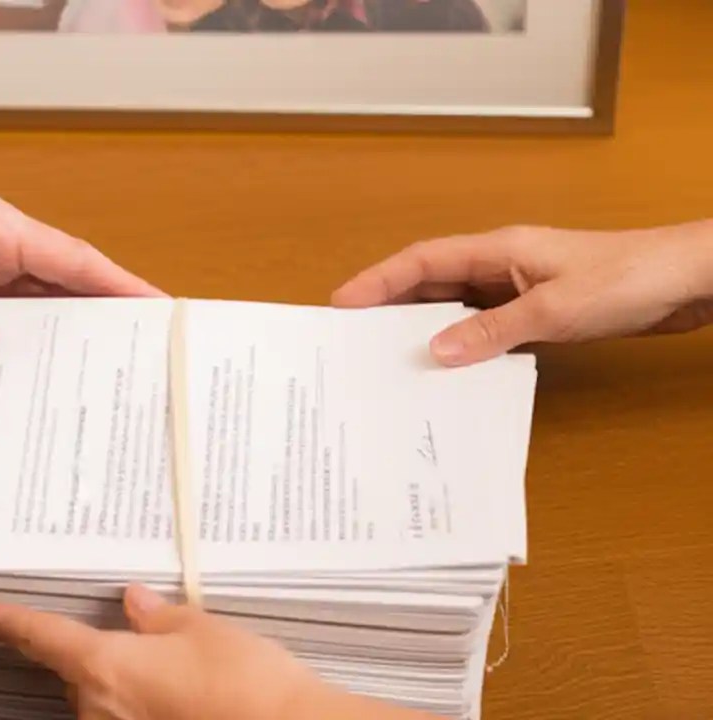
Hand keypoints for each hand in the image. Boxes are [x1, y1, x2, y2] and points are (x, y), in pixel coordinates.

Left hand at [0, 178, 163, 366]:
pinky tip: (29, 379)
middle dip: (101, 318)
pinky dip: (18, 348)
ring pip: (34, 309)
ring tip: (96, 379)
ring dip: (60, 338)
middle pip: (63, 286)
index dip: (117, 285)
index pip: (71, 260)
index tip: (158, 308)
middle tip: (140, 356)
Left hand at [0, 584, 351, 719]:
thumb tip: (135, 605)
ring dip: (133, 690)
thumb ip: (159, 618)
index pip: (37, 636)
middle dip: (109, 658)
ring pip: (107, 705)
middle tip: (163, 652)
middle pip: (80, 675)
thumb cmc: (249, 685)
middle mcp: (100, 711)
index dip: (1, 624)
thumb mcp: (203, 630)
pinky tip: (190, 705)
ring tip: (192, 684)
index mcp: (104, 667)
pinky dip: (150, 711)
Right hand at [331, 222, 712, 365]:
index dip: (378, 280)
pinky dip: (463, 342)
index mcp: (499, 249)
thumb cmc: (631, 277)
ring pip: (456, 304)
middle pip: (431, 282)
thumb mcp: (554, 310)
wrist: (689, 280)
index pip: (422, 261)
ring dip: (425, 326)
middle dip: (389, 305)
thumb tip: (438, 351)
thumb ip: (493, 330)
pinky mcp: (540, 309)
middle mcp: (503, 264)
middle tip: (354, 335)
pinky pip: (486, 324)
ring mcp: (521, 286)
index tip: (342, 303)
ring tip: (390, 355)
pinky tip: (452, 366)